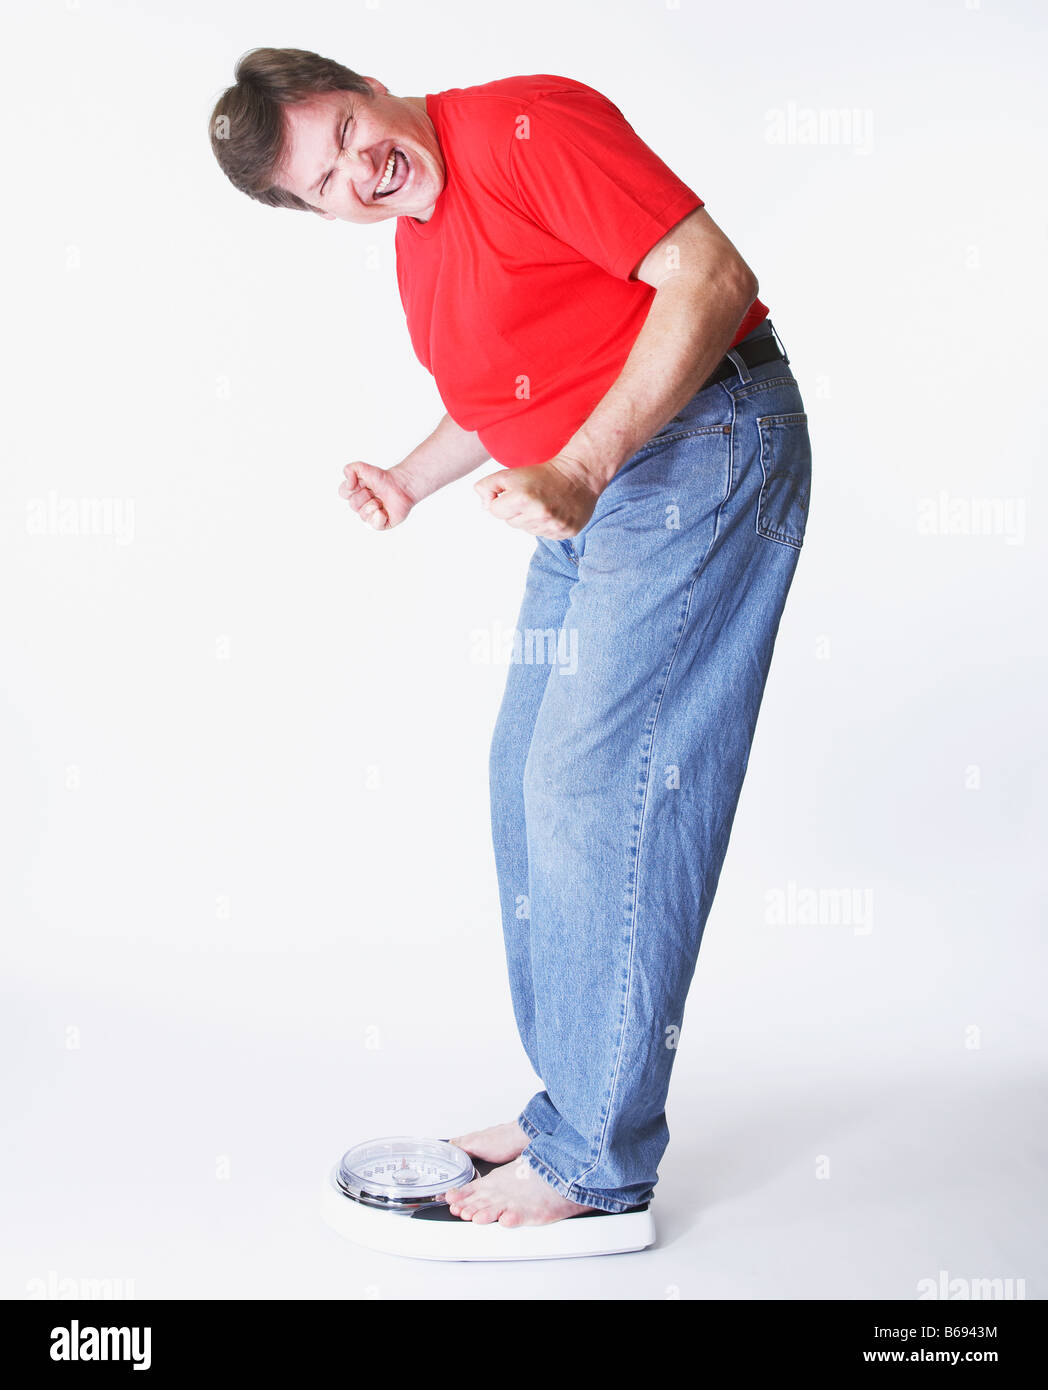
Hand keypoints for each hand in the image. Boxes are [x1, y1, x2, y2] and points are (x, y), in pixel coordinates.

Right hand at [338, 460, 416, 530]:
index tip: (363, 482)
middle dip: (365, 495)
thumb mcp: (363, 467)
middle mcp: (360, 506)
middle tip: (375, 491)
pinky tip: (384, 510)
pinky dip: (380, 517)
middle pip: (353, 504)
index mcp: (354, 493)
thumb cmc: (384, 478)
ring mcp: (370, 515)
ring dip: (373, 504)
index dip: (353, 487)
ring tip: (382, 500)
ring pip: (363, 515)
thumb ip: (350, 469)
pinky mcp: (380, 523)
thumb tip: (348, 485)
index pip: (343, 493)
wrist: (402, 485)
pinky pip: (374, 525)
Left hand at [473, 455, 599, 537]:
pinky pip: (544, 534)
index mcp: (523, 498)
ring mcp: (554, 525)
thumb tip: (484, 506)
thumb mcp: (510, 473)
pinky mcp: (565, 532)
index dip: (501, 501)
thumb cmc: (544, 474)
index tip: (513, 492)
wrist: (579, 475)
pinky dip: (546, 524)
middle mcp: (539, 514)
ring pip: (527, 529)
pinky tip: (553, 511)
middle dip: (516, 510)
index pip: (494, 511)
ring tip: (542, 503)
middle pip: (510, 522)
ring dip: (531, 518)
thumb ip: (487, 486)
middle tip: (530, 496)